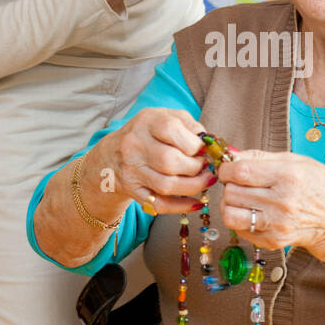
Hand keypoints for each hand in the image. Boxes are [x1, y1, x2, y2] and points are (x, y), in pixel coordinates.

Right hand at [96, 108, 214, 215]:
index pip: (171, 130)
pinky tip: (196, 202)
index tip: (203, 149)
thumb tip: (211, 144)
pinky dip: (181, 206)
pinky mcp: (133, 190)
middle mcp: (134, 145)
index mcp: (146, 122)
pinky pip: (159, 204)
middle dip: (196, 167)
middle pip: (170, 161)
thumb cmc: (149, 134)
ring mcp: (131, 170)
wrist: (113, 154)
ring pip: (166, 186)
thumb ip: (191, 126)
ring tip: (205, 181)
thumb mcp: (167, 118)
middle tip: (206, 167)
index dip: (194, 143)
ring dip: (193, 187)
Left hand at [216, 149, 324, 260]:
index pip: (241, 172)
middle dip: (229, 186)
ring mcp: (277, 224)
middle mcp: (282, 202)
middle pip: (232, 192)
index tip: (228, 169)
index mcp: (289, 176)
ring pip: (229, 214)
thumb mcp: (299, 161)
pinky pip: (239, 230)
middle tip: (239, 184)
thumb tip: (232, 156)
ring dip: (229, 204)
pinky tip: (251, 212)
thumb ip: (263, 157)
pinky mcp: (272, 240)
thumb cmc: (319, 187)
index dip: (227, 169)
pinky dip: (239, 220)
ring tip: (240, 199)